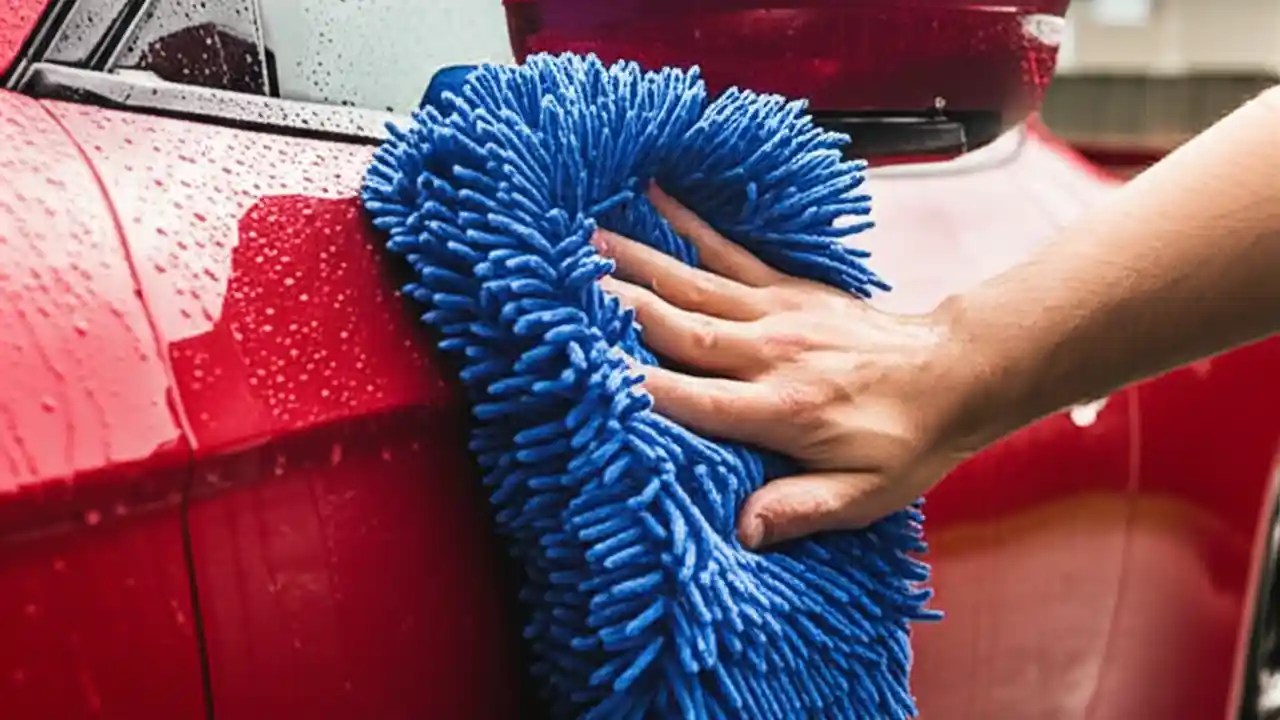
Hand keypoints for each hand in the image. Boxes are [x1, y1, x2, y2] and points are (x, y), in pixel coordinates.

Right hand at [597, 186, 995, 548]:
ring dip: (637, 260)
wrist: (956, 373)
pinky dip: (691, 223)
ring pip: (693, 284)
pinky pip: (731, 253)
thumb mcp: (864, 495)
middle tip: (563, 281)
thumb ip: (801, 509)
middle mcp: (770, 353)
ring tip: (586, 236)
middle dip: (619, 306)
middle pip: (680, 328)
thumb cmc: (906, 441)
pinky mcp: (788, 289)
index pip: (694, 398)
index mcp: (781, 408)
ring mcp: (778, 313)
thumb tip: (741, 530)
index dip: (639, 385)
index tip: (586, 366)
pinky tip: (657, 194)